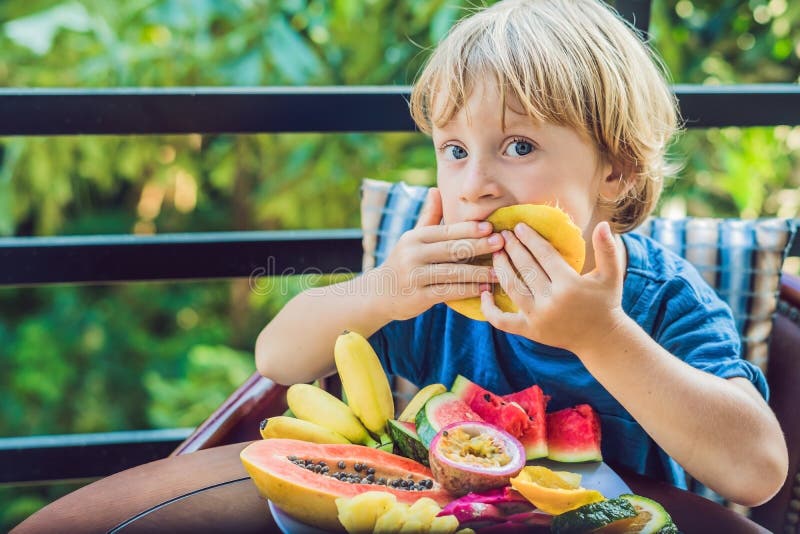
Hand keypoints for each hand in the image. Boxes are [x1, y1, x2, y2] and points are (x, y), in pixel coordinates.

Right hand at [370, 187, 503, 320]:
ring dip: (478, 272)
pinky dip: (467, 291)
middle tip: (501, 243)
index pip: (446, 231)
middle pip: (452, 249)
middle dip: (479, 246)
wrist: (379, 294)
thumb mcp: (412, 238)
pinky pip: (448, 292)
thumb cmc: (403, 262)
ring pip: (453, 273)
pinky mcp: (418, 297)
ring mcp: (414, 277)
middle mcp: (412, 255)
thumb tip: (436, 189)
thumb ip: (429, 216)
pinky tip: (483, 289)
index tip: (491, 227)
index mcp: (414, 238)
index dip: (469, 229)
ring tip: (499, 271)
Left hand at [480, 220, 626, 354]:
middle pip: (525, 268)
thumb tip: (602, 224)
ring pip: (511, 288)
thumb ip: (607, 249)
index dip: (529, 238)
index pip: (543, 255)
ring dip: (500, 268)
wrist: (601, 340)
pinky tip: (484, 292)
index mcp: (570, 285)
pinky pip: (502, 320)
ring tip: (496, 253)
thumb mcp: (611, 275)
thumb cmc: (605, 303)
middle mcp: (551, 301)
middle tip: (502, 234)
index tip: (518, 226)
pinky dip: (489, 309)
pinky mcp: (529, 331)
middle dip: (512, 248)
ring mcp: (537, 318)